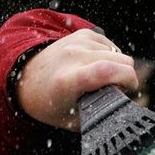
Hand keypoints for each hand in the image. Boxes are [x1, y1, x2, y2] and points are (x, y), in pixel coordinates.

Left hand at [16, 28, 138, 130]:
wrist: (26, 79)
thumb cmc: (49, 103)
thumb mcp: (71, 120)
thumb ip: (98, 117)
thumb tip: (123, 113)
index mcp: (67, 80)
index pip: (106, 71)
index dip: (127, 79)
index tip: (129, 90)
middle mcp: (72, 56)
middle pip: (121, 61)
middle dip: (126, 77)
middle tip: (113, 90)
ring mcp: (76, 42)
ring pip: (119, 52)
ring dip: (117, 67)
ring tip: (101, 79)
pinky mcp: (81, 34)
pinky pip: (111, 44)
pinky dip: (110, 56)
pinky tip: (96, 66)